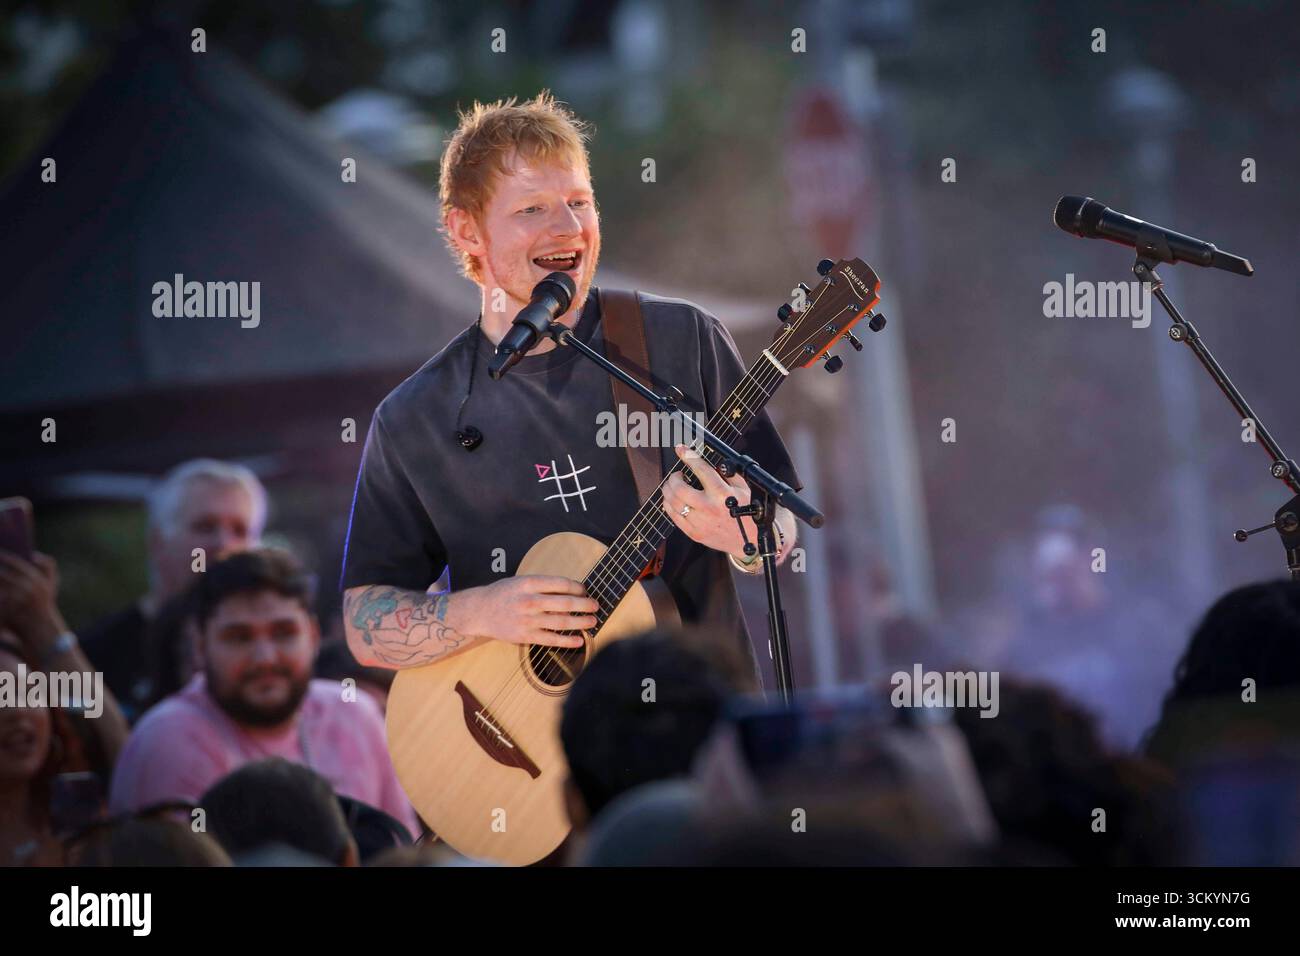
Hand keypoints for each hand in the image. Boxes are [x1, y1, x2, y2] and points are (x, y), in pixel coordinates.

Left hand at [0, 551, 66, 652]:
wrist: (40, 628)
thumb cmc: (44, 603)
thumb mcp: (52, 583)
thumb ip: (48, 565)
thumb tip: (33, 554)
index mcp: (37, 579)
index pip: (16, 562)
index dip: (5, 556)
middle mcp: (27, 588)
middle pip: (2, 573)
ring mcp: (16, 600)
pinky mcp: (7, 609)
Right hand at [449, 575, 598, 648]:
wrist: (479, 612)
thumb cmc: (503, 594)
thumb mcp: (521, 581)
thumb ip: (543, 585)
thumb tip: (571, 590)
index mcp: (529, 583)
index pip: (561, 584)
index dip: (577, 587)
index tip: (584, 590)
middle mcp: (529, 601)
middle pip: (565, 603)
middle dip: (584, 605)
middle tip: (595, 606)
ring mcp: (527, 620)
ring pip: (561, 622)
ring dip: (581, 623)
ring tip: (593, 622)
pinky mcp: (525, 636)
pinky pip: (551, 639)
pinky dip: (567, 641)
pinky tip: (579, 640)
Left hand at [661, 444, 754, 559]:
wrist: (749, 540)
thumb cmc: (747, 512)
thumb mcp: (743, 488)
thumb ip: (728, 473)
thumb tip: (713, 463)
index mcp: (721, 493)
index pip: (700, 469)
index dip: (688, 456)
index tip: (681, 449)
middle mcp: (708, 507)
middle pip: (679, 487)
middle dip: (674, 477)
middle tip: (677, 475)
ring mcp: (699, 522)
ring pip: (672, 502)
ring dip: (669, 490)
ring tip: (674, 486)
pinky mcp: (694, 533)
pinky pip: (673, 516)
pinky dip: (668, 504)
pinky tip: (673, 500)